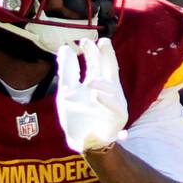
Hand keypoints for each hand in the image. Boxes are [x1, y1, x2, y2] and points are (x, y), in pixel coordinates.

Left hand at [56, 39, 127, 153]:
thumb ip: (67, 71)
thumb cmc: (77, 116)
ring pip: (111, 88)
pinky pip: (113, 106)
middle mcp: (109, 89)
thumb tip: (64, 48)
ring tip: (89, 84)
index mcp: (98, 82)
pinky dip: (104, 100)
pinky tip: (94, 95)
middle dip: (104, 56)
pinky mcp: (118, 116)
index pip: (99, 62)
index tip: (84, 41)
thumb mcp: (67, 91)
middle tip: (95, 45)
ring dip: (100, 85)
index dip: (94, 51)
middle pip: (109, 68)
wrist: (81, 141)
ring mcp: (115, 101)